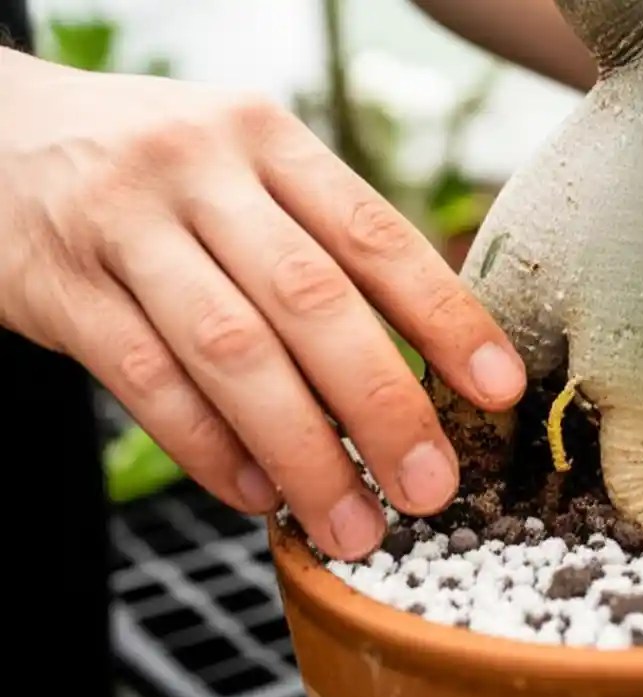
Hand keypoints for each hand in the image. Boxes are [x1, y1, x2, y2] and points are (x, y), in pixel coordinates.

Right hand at [0, 51, 526, 559]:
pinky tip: (259, 495)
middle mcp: (199, 172)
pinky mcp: (56, 287)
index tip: (498, 389)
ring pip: (229, 351)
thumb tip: (419, 360)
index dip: (443, 315)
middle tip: (432, 487)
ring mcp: (122, 226)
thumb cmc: (158, 169)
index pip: (374, 233)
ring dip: (302, 452)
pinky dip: (211, 450)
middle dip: (381, 404)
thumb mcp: (242, 165)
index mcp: (267, 139)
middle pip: (309, 299)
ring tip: (353, 524)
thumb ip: (317, 240)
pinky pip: (146, 382)